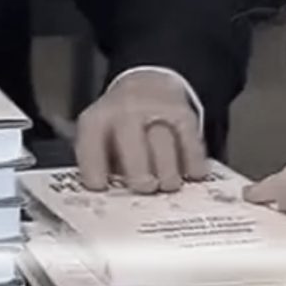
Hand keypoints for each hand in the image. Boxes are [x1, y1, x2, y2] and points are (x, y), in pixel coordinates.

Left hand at [76, 71, 204, 193]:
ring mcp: (155, 109)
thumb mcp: (102, 138)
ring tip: (169, 185)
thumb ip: (104, 165)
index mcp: (98, 121)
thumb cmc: (121, 127)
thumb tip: (110, 199)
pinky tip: (193, 175)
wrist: (148, 85)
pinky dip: (193, 159)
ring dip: (167, 167)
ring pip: (162, 139)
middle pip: (130, 138)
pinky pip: (189, 137)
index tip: (99, 186)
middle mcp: (125, 111)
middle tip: (145, 187)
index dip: (94, 166)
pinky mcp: (182, 113)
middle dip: (137, 167)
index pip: (91, 142)